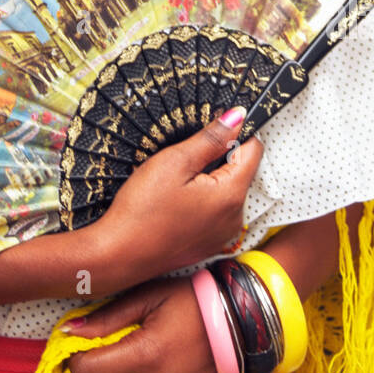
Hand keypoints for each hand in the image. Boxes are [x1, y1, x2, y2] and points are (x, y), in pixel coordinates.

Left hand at [67, 277, 217, 372]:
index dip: (75, 360)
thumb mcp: (148, 296)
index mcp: (146, 353)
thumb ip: (107, 317)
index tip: (78, 348)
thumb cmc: (191, 302)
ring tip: (106, 372)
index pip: (89, 371)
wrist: (237, 323)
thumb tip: (70, 331)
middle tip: (88, 360)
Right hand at [93, 109, 263, 285]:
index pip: (254, 150)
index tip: (210, 130)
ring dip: (209, 180)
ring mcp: (222, 234)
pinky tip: (175, 203)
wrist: (119, 255)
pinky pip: (215, 212)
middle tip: (183, 160)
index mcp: (231, 195)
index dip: (235, 133)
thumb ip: (211, 138)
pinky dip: (201, 201)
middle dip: (218, 158)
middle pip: (240, 171)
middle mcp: (235, 218)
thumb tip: (237, 117)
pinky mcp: (209, 244)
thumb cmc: (143, 210)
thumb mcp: (176, 161)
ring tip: (175, 184)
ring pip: (226, 191)